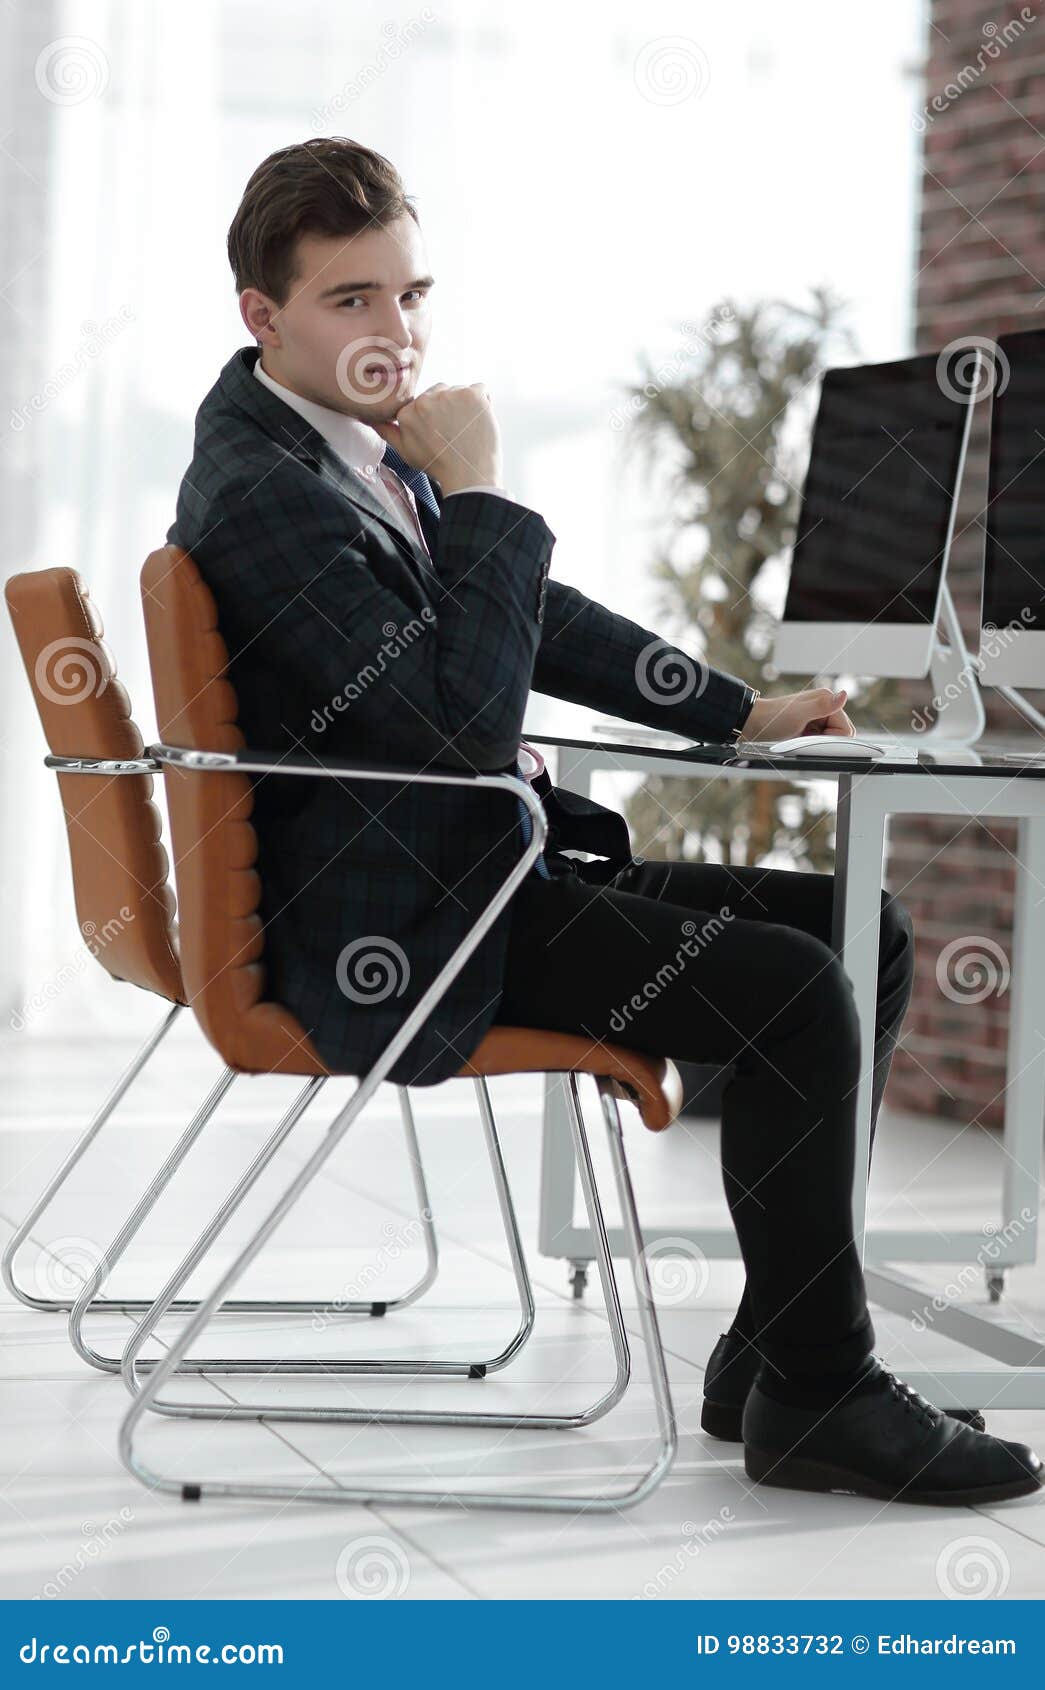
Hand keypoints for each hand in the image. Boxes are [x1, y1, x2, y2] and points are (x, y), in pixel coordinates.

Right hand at [371, 383, 502, 492]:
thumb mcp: (404, 451)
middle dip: (448, 407)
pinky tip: (479, 421)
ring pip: (459, 391)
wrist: (468, 476)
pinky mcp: (472, 394)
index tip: (442, 433)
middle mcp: (426, 399)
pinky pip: (479, 389)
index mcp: (408, 411)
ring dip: (465, 405)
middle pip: (440, 392)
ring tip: (467, 429)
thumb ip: (386, 431)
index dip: (436, 417)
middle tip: (454, 432)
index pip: (424, 402)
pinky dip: (483, 402)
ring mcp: (450, 394)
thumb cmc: (438, 466)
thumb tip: (368, 417)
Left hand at [741, 687, 854, 741]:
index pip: (846, 728)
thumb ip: (824, 706)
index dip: (832, 739)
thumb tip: (844, 694)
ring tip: (802, 737)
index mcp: (826, 698)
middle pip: (840, 733)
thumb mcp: (799, 715)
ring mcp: (817, 715)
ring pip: (831, 738)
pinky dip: (812, 742)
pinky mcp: (810, 725)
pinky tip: (800, 738)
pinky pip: (821, 739)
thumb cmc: (773, 719)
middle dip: (826, 740)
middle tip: (807, 737)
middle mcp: (824, 704)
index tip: (814, 738)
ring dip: (818, 742)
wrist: (753, 724)